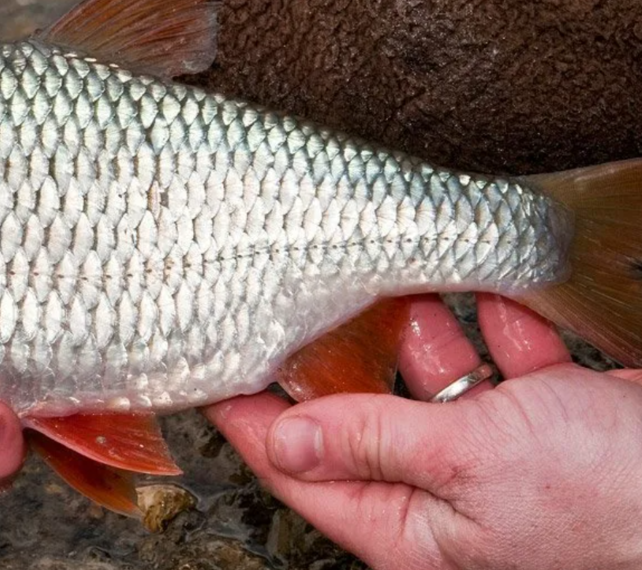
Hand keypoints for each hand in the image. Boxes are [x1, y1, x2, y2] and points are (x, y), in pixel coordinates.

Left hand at [205, 293, 641, 569]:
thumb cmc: (612, 497)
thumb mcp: (470, 463)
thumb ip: (373, 440)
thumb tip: (282, 435)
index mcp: (412, 531)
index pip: (303, 470)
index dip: (252, 420)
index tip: (209, 369)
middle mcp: (446, 498)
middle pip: (362, 418)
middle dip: (343, 357)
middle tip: (299, 300)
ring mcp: (496, 457)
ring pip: (431, 381)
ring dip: (422, 330)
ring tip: (398, 281)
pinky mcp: (545, 417)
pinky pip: (500, 363)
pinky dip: (497, 327)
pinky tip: (491, 295)